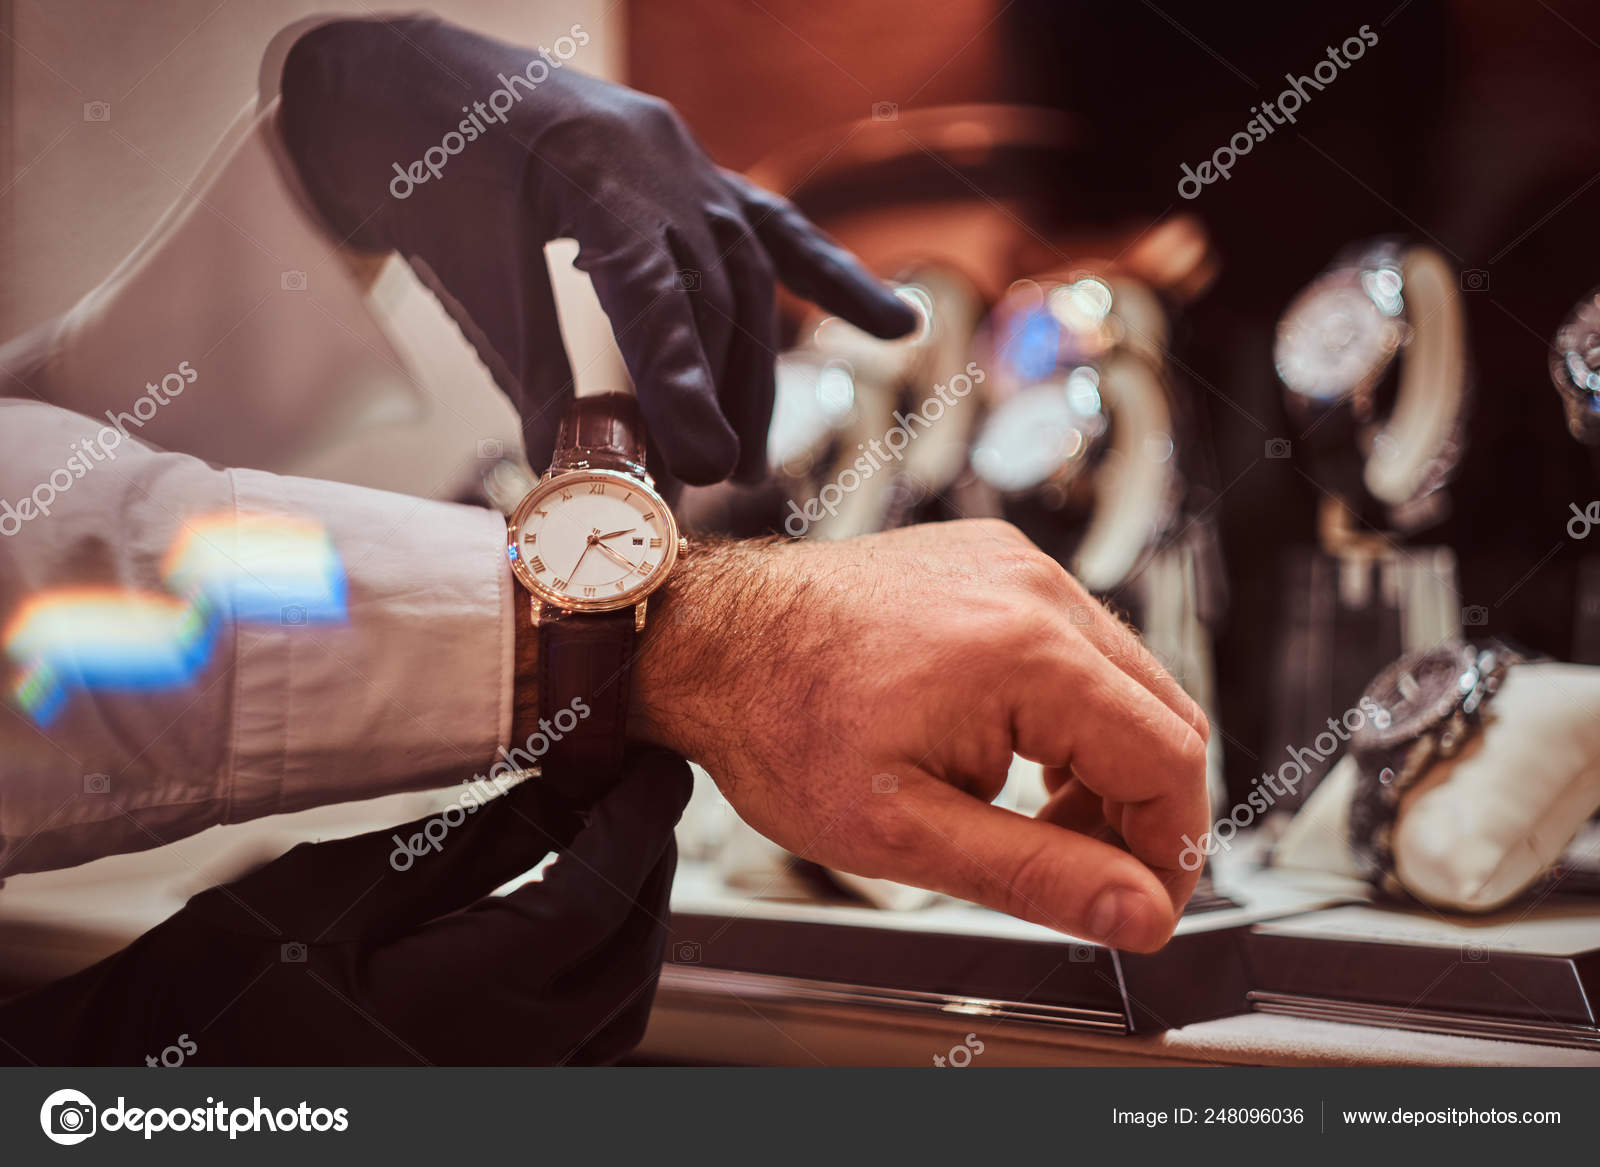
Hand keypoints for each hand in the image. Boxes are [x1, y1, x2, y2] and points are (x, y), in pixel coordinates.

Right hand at [0, 749, 690, 1064]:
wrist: (144, 1089)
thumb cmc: (210, 989)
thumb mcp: (322, 897)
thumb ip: (451, 851)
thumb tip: (553, 792)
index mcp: (455, 1016)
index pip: (590, 905)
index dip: (637, 825)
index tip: (656, 763)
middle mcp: (497, 1073)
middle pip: (625, 960)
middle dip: (647, 864)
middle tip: (644, 787)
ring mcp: (496, 1098)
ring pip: (619, 1011)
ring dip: (634, 922)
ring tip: (617, 840)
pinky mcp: (484, 1104)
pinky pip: (584, 1045)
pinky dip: (602, 973)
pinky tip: (575, 918)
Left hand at [276, 15, 916, 485]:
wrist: (417, 80)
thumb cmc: (431, 173)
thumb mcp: (467, 269)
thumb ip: (526, 366)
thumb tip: (561, 468)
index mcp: (590, 165)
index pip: (652, 291)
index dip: (680, 383)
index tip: (701, 466)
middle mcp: (658, 153)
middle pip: (713, 290)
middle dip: (720, 393)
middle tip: (716, 481)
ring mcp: (686, 157)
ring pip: (745, 273)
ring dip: (750, 369)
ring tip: (744, 458)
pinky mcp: (695, 169)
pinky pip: (771, 227)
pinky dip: (830, 279)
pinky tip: (897, 326)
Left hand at [632, 522, 1210, 951]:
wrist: (710, 639)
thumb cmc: (779, 721)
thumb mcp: (903, 831)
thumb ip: (1036, 874)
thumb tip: (1137, 912)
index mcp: (1025, 651)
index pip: (1169, 759)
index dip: (1169, 850)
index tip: (1141, 908)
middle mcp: (1033, 589)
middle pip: (1163, 714)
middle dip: (1141, 809)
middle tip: (1085, 873)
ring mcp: (1015, 566)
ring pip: (1126, 679)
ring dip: (1106, 761)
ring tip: (1031, 819)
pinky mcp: (994, 563)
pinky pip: (1078, 643)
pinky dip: (1072, 710)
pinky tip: (1013, 758)